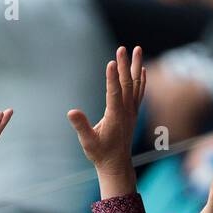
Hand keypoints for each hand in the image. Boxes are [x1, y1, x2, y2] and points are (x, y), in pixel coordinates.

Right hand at [67, 45, 144, 184]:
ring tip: (137, 49)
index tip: (111, 61)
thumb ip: (81, 126)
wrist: (116, 164)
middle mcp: (126, 111)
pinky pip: (139, 92)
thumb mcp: (87, 142)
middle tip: (122, 48)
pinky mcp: (133, 112)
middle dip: (124, 65)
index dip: (112, 77)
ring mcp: (132, 111)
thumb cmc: (100, 153)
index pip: (114, 93)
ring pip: (135, 84)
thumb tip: (71, 112)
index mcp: (115, 116)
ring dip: (136, 66)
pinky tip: (141, 69)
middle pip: (126, 83)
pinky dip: (141, 79)